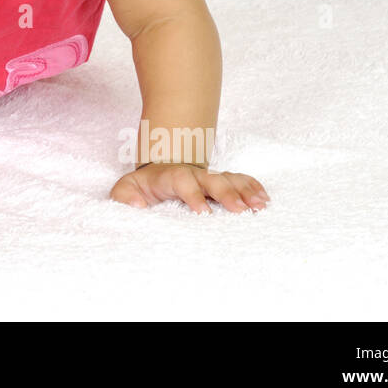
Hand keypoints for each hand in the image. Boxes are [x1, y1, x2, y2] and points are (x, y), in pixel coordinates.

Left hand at [110, 164, 269, 213]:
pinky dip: (252, 187)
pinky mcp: (218, 183)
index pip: (182, 180)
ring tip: (259, 205)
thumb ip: (125, 196)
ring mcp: (206, 177)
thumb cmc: (140, 188)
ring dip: (244, 190)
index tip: (203, 213)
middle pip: (210, 178)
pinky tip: (264, 199)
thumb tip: (138, 204)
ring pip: (228, 178)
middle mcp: (191, 174)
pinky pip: (238, 181)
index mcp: (168, 177)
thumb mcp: (123, 191)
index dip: (193, 195)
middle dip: (226, 193)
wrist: (153, 176)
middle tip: (239, 211)